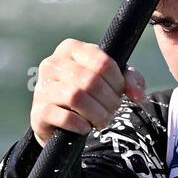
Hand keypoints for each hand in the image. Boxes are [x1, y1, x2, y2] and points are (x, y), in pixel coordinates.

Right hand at [30, 39, 146, 145]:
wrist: (60, 122)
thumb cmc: (89, 94)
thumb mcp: (111, 81)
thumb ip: (130, 81)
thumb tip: (138, 94)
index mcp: (71, 49)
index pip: (102, 61)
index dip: (118, 82)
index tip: (120, 94)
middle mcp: (52, 63)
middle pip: (91, 80)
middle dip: (109, 100)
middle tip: (112, 110)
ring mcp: (43, 87)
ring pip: (76, 97)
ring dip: (96, 113)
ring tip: (101, 120)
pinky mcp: (38, 111)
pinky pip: (63, 116)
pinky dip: (80, 125)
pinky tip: (85, 128)